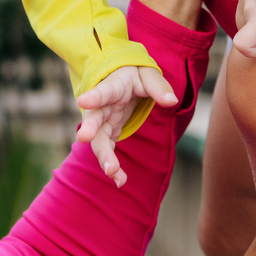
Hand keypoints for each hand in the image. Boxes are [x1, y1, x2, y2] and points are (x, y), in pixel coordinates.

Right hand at [76, 65, 178, 186]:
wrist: (122, 78)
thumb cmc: (135, 75)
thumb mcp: (149, 75)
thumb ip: (159, 87)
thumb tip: (172, 100)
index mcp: (114, 85)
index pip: (104, 90)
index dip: (94, 96)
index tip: (83, 101)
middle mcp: (104, 105)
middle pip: (94, 118)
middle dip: (90, 130)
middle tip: (85, 138)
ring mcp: (104, 120)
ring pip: (98, 139)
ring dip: (103, 156)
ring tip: (113, 174)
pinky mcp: (108, 132)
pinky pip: (107, 150)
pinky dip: (111, 165)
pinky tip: (120, 180)